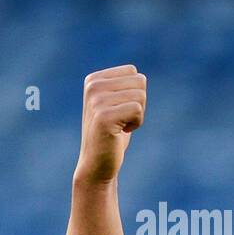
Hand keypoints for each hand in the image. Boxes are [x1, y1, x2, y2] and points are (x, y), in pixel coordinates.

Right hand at [75, 65, 146, 183]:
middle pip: (139, 82)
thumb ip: (124, 87)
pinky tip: (121, 132)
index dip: (135, 93)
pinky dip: (136, 123)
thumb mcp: (116, 105)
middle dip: (139, 104)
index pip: (133, 72)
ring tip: (121, 126)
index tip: (121, 109)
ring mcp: (96, 100)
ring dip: (138, 115)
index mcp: (93, 79)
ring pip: (140, 96)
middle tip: (123, 119)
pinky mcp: (104, 116)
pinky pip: (138, 109)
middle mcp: (93, 86)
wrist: (97, 162)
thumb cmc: (113, 134)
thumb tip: (141, 76)